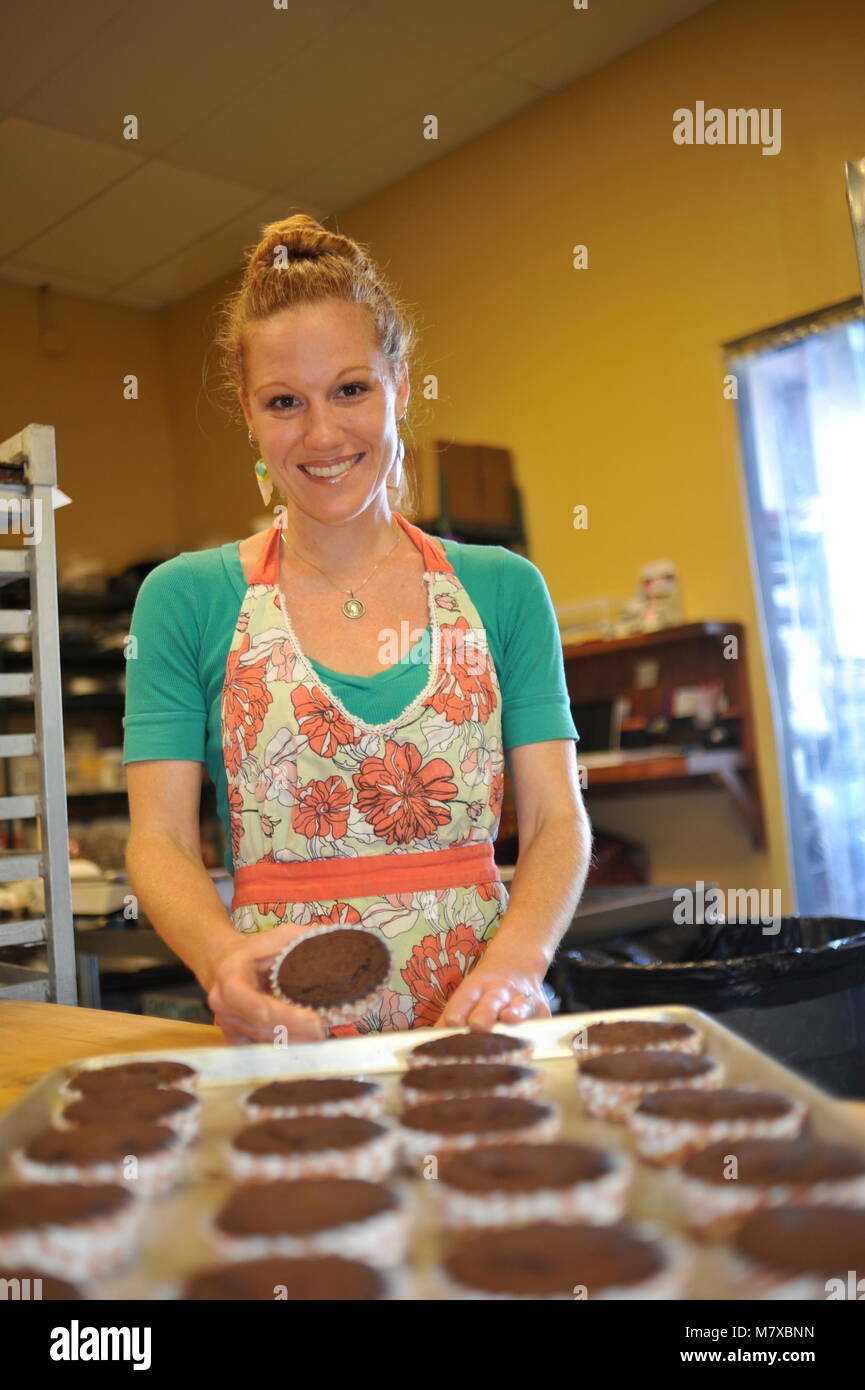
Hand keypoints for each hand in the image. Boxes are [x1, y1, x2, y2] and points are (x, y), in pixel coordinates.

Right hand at [206, 922, 326, 1044]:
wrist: (225, 965)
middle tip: (320, 1029)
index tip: (298, 1016)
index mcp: (230, 976)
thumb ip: (303, 938)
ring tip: (318, 1036)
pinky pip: (262, 1048)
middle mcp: (224, 1005)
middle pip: (259, 1025)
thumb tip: (336, 942)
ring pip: (263, 1040)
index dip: (269, 1009)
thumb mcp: (278, 936)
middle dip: (291, 1028)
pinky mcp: (235, 1038)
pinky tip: (304, 1041)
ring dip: (291, 1040)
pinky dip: (284, 1045)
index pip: (245, 997)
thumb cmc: (256, 951)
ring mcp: (228, 1024)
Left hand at [433, 959, 551, 1031]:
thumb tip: (429, 1040)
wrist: (517, 964)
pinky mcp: (540, 1009)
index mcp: (476, 987)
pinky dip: (534, 1027)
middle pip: (491, 1001)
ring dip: (513, 1013)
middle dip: (485, 1013)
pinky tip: (531, 1036)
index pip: (465, 997)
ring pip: (517, 1006)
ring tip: (508, 1019)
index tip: (451, 1022)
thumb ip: (452, 1017)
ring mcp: (521, 998)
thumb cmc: (485, 990)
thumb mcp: (467, 994)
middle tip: (478, 1025)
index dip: (458, 1010)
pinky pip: (538, 1019)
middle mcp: (499, 990)